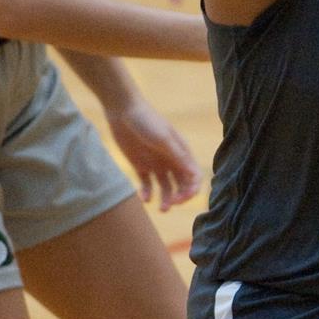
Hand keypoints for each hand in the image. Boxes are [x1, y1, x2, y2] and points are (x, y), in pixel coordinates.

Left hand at [106, 97, 202, 211]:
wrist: (123, 110)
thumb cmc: (147, 121)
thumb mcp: (164, 139)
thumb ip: (178, 157)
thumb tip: (195, 175)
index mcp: (182, 153)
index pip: (193, 177)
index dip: (191, 190)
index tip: (182, 199)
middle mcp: (172, 160)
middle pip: (181, 185)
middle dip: (179, 197)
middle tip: (170, 205)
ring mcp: (156, 163)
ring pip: (166, 187)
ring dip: (166, 199)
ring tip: (161, 209)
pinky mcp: (140, 165)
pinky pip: (147, 184)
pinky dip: (148, 193)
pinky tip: (145, 198)